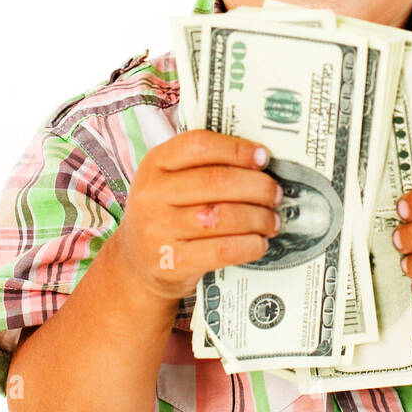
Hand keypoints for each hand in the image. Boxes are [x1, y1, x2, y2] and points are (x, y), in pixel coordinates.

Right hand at [111, 131, 282, 301]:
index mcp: (154, 164)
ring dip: (259, 218)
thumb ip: (204, 166)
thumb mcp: (170, 182)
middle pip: (218, 181)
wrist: (136, 266)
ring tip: (272, 220)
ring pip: (224, 216)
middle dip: (257, 187)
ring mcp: (159, 230)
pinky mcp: (172, 263)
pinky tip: (259, 243)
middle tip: (275, 193)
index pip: (199, 144)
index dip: (237, 149)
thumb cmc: (166, 214)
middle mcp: (152, 194)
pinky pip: (223, 250)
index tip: (263, 157)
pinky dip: (249, 245)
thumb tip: (260, 161)